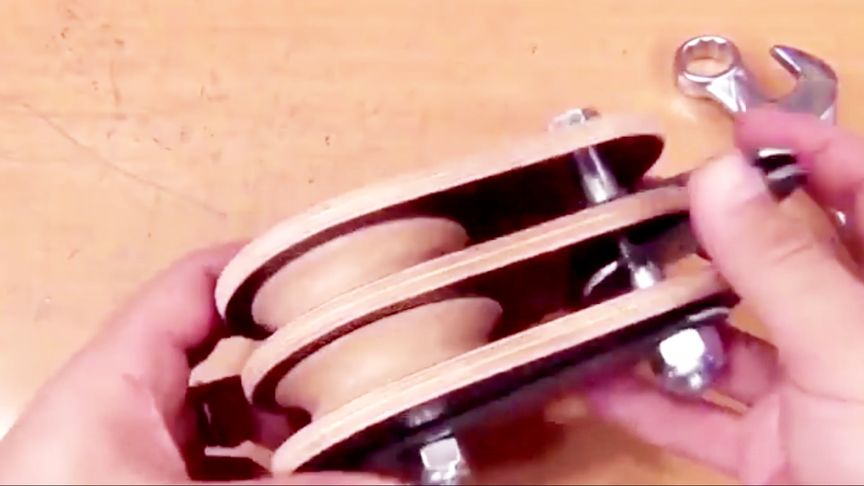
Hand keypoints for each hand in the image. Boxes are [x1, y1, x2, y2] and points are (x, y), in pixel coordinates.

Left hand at [0, 243, 398, 484]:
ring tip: (340, 427)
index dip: (261, 267)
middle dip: (287, 355)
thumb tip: (405, 482)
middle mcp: (116, 404)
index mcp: (114, 380)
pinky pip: (202, 455)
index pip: (195, 285)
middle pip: (215, 350)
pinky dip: (251, 460)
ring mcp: (124, 450)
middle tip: (356, 357)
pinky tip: (302, 475)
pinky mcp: (133, 480)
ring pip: (213, 410)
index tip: (331, 270)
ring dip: (275, 418)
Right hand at [582, 109, 863, 484]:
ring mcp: (816, 399)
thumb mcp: (850, 354)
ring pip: (730, 339)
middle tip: (648, 211)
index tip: (737, 129)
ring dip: (666, 321)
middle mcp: (858, 339)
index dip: (810, 148)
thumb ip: (784, 267)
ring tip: (606, 288)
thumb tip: (719, 178)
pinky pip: (701, 416)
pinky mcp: (772, 454)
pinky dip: (648, 400)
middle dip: (712, 237)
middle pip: (784, 262)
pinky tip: (594, 377)